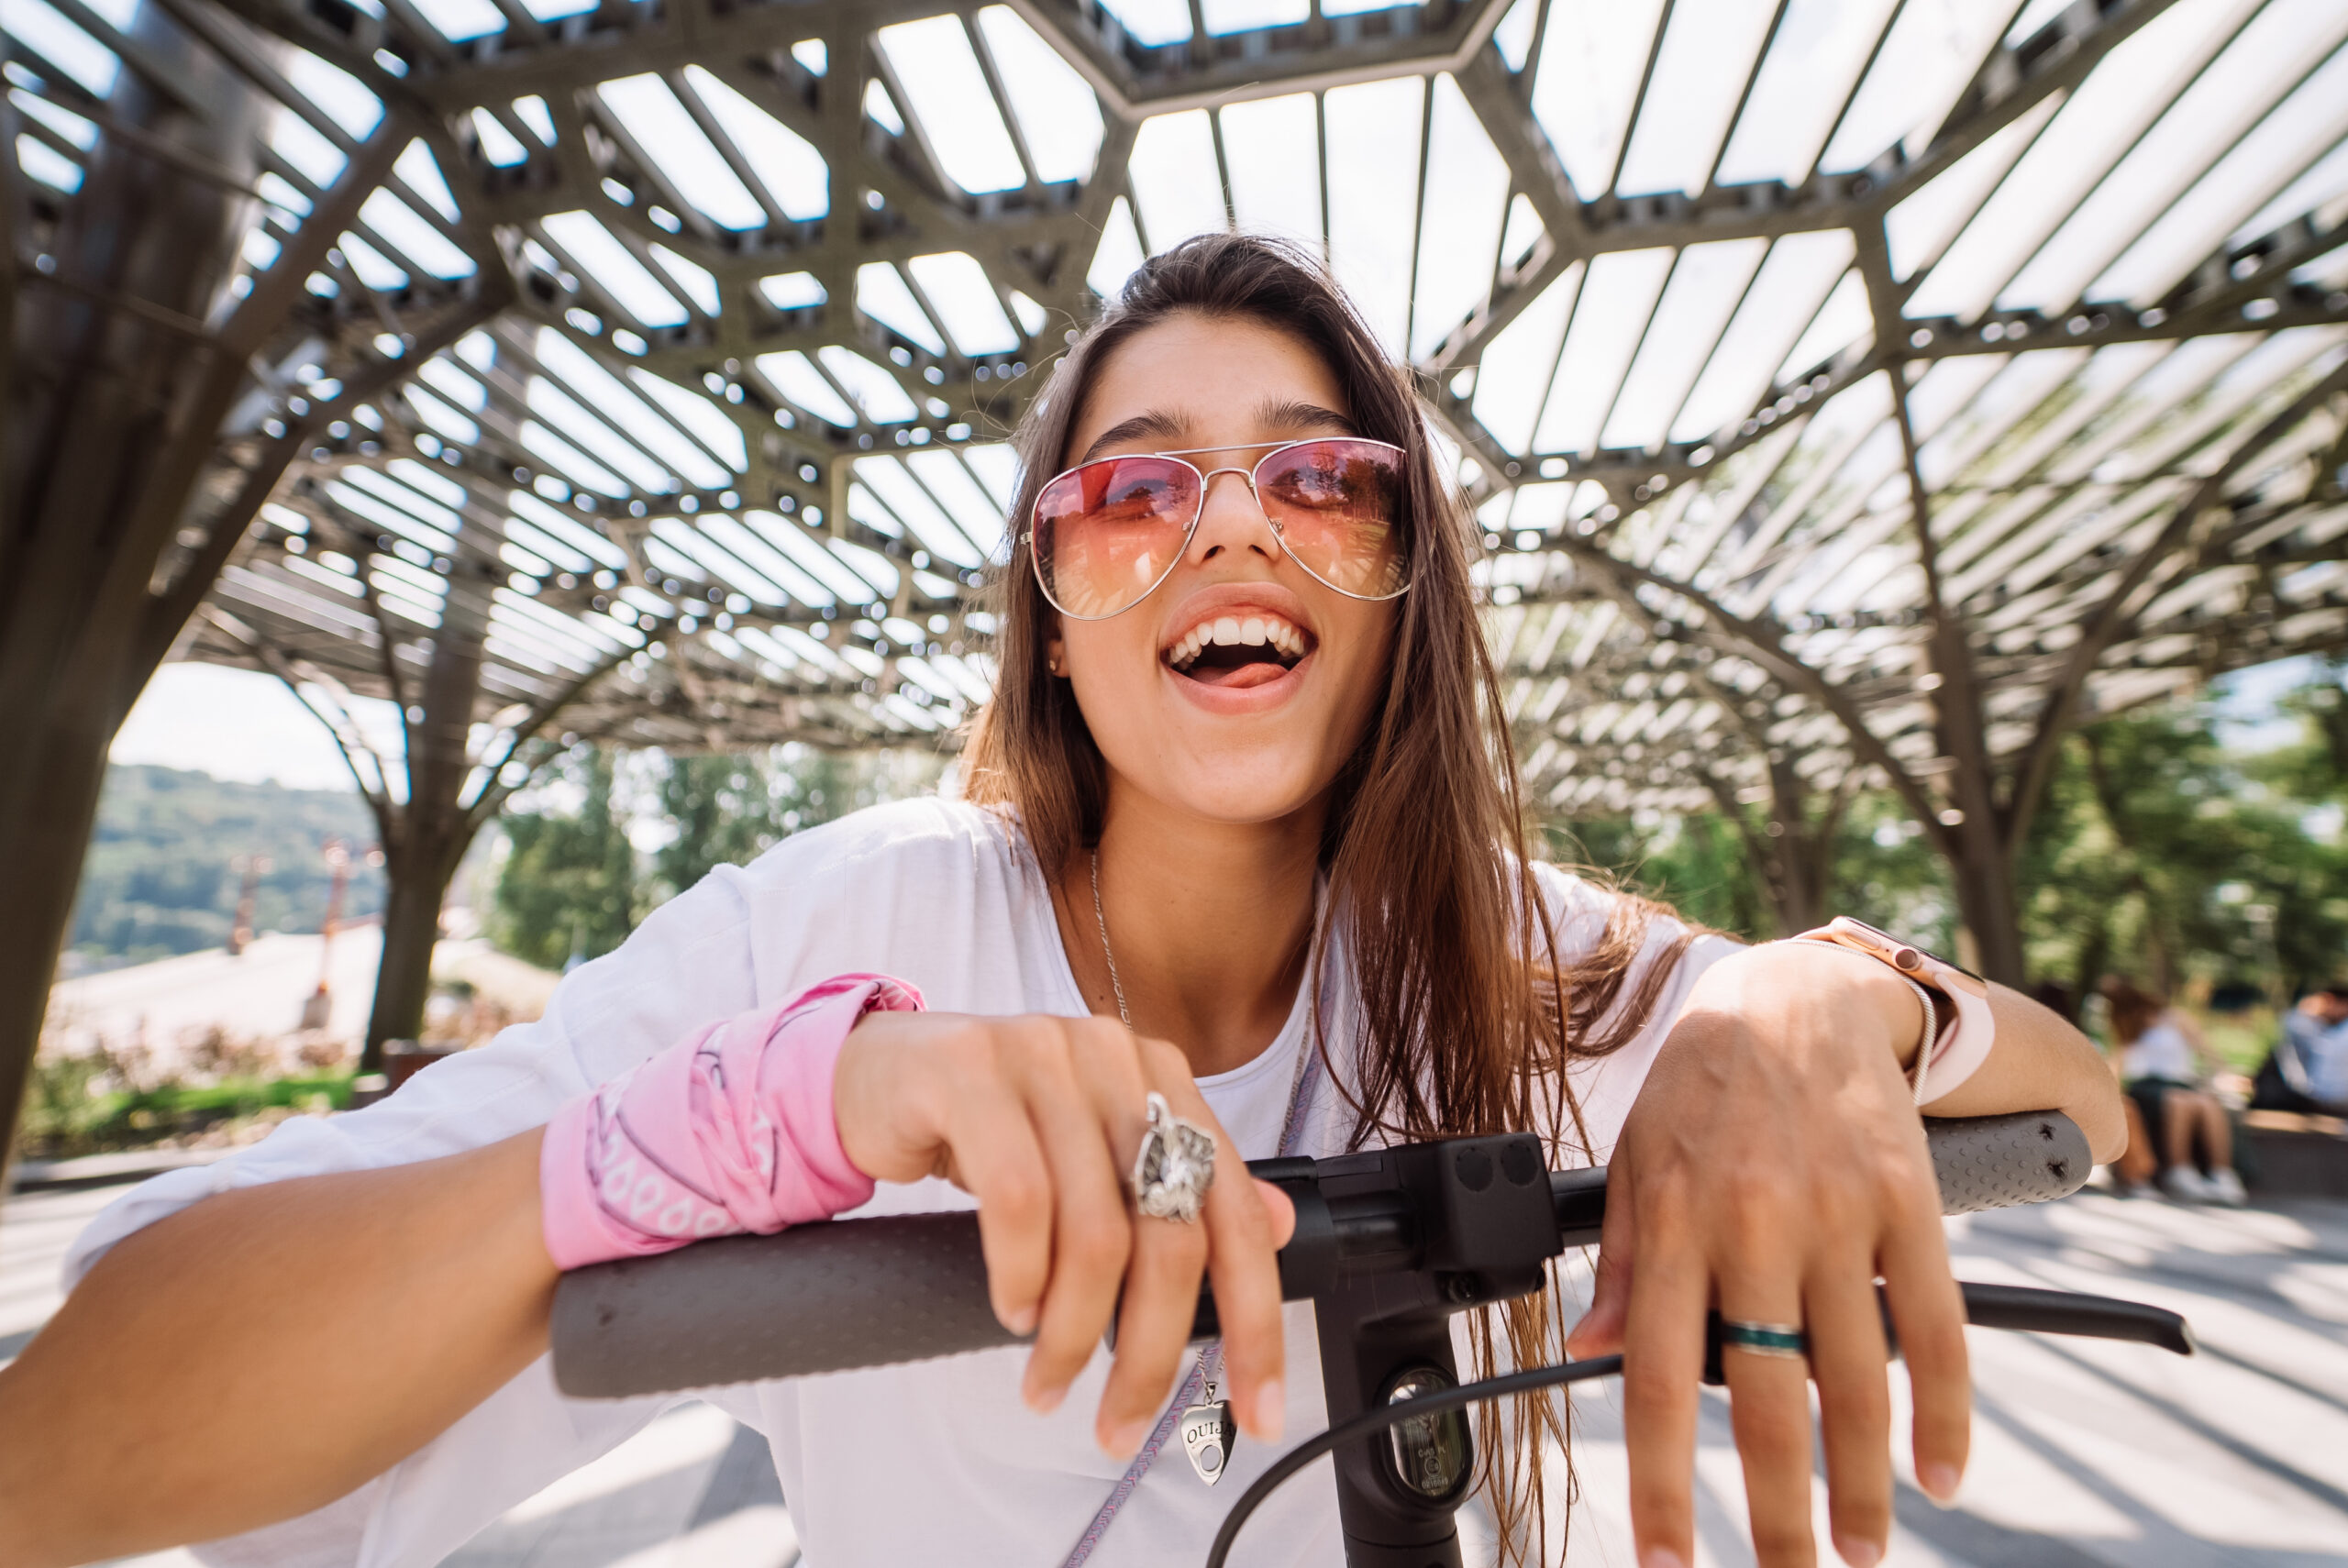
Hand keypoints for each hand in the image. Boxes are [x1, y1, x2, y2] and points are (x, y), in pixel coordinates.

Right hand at [832, 1010, 1295, 1455]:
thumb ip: (1179, 1186)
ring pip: (1095, 1231)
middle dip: (1150, 1353)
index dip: (1255, 1322)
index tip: (1255, 1410)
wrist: (875, 1076)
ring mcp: (1043, 1055)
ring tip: (1048, 1376)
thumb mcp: (1091, 1158)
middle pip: (1170, 1232)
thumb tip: (1279, 1226)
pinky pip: (1017, 1199)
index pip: (1237, 1212)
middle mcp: (1115, 1058)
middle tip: (1118, 1420)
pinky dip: (1020, 1278)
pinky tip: (1012, 1310)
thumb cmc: (988, 1127)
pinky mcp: (969, 1070)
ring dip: (1074, 1332)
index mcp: (1162, 1079)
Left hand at [1565, 943, 1966, 1567]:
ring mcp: (1839, 1217)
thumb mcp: (1634, 1161)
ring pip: (1853, 1382)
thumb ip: (1623, 1264)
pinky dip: (1945, 1411)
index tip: (1670, 1558)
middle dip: (1777, 1513)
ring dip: (1860, 1485)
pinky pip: (1938, 1327)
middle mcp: (1754, 1226)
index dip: (1662, 1482)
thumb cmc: (1705, 1083)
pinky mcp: (1911, 1206)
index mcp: (1675, 1222)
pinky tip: (1939, 1472)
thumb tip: (1590, 1352)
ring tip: (1858, 1547)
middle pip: (1765, 1402)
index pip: (1655, 1381)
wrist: (1797, 994)